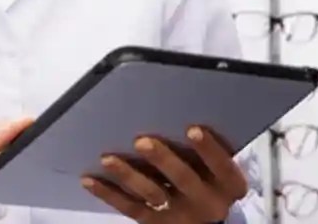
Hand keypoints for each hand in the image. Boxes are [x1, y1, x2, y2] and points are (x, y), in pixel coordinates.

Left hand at [83, 126, 247, 223]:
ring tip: (108, 159)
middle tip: (142, 141)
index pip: (223, 167)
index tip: (192, 128)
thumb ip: (208, 150)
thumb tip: (177, 106)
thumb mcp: (220, 169)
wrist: (205, 221)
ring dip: (129, 176)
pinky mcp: (154, 222)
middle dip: (163, 160)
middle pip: (184, 180)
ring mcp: (178, 215)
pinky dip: (108, 193)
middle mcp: (206, 203)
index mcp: (229, 185)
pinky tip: (89, 179)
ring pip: (152, 194)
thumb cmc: (210, 178)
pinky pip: (129, 207)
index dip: (209, 149)